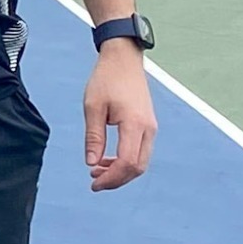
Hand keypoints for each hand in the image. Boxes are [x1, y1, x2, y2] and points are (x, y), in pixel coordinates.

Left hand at [84, 42, 156, 190]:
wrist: (124, 59)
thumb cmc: (106, 79)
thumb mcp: (92, 107)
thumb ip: (94, 137)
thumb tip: (92, 163)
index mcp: (135, 124)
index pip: (127, 163)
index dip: (111, 179)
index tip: (94, 184)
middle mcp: (148, 129)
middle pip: (137, 167)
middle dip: (117, 179)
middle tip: (94, 181)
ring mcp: (151, 128)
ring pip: (141, 162)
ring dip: (121, 171)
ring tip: (97, 170)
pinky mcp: (148, 125)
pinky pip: (140, 151)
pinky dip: (126, 161)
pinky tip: (107, 159)